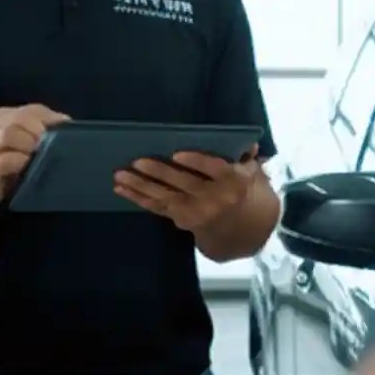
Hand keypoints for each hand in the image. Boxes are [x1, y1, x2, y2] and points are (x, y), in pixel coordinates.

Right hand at [0, 104, 69, 215]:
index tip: (68, 128)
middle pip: (21, 118)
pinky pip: (4, 160)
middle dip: (41, 130)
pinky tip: (28, 167)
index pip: (32, 109)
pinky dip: (20, 162)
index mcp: (3, 118)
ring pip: (9, 133)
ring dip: (30, 143)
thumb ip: (38, 136)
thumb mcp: (20, 146)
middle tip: (56, 145)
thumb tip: (71, 132)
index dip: (52, 117)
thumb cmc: (2, 167)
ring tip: (41, 154)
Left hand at [114, 145, 258, 230]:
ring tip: (120, 174)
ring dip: (141, 186)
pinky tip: (121, 189)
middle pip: (184, 184)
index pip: (215, 170)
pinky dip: (138, 198)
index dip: (196, 162)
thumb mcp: (254, 173)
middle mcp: (214, 199)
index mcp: (234, 182)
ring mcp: (196, 213)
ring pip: (166, 197)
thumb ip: (246, 156)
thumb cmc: (246, 192)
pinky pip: (157, 208)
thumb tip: (246, 141)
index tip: (177, 153)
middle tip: (138, 161)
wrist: (245, 232)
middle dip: (159, 173)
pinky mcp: (182, 220)